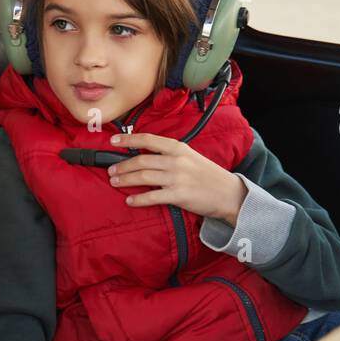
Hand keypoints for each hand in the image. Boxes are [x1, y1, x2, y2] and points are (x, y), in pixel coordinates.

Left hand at [106, 132, 246, 223]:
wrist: (228, 193)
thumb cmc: (208, 175)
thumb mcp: (190, 156)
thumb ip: (170, 154)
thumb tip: (146, 154)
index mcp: (178, 148)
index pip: (148, 140)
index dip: (128, 139)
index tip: (113, 141)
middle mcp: (176, 161)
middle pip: (141, 161)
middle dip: (122, 166)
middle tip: (111, 171)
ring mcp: (177, 178)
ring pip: (143, 177)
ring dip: (125, 180)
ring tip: (115, 182)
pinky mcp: (179, 195)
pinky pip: (152, 197)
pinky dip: (138, 199)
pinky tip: (130, 200)